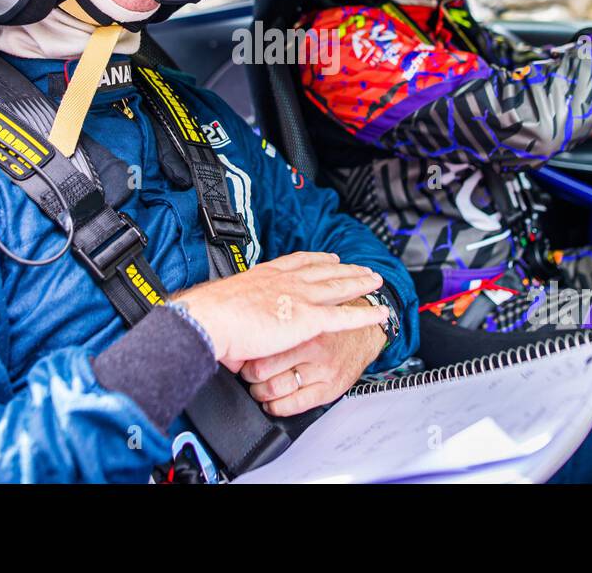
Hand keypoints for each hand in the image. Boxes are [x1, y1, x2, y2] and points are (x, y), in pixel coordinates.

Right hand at [172, 251, 386, 368]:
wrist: (211, 320)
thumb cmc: (211, 318)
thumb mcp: (228, 306)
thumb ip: (242, 314)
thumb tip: (240, 333)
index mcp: (267, 274)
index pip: (299, 262)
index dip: (318, 259)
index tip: (330, 257)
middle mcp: (287, 280)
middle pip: (325, 270)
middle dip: (345, 268)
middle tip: (361, 267)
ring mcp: (300, 297)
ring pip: (339, 287)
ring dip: (360, 283)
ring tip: (375, 281)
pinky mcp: (309, 319)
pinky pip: (345, 317)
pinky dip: (365, 315)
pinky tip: (380, 313)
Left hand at [240, 314, 385, 415]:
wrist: (364, 334)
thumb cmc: (328, 324)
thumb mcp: (305, 312)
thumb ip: (280, 320)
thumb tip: (247, 329)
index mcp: (303, 324)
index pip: (261, 346)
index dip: (245, 357)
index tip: (242, 358)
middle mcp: (312, 348)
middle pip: (264, 370)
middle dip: (250, 377)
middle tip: (248, 374)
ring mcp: (321, 370)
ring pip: (277, 389)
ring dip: (261, 393)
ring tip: (259, 389)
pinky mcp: (330, 389)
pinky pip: (295, 405)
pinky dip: (277, 408)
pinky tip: (273, 403)